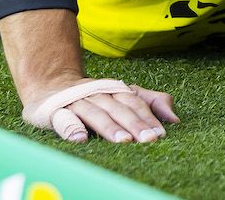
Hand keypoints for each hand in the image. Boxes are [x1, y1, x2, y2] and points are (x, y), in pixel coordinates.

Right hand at [0, 9, 176, 143]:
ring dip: (109, 127)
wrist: (49, 83)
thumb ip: (150, 102)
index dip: (148, 117)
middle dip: (134, 124)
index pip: (135, 103)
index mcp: (115, 90)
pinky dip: (71, 128)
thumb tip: (175, 119)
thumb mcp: (122, 95)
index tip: (161, 134)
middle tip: (148, 140)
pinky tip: (80, 139)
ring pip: (95, 114)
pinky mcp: (54, 111)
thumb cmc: (93, 96)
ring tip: (123, 141)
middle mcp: (97, 94)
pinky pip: (63, 119)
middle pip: (118, 109)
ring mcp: (75, 102)